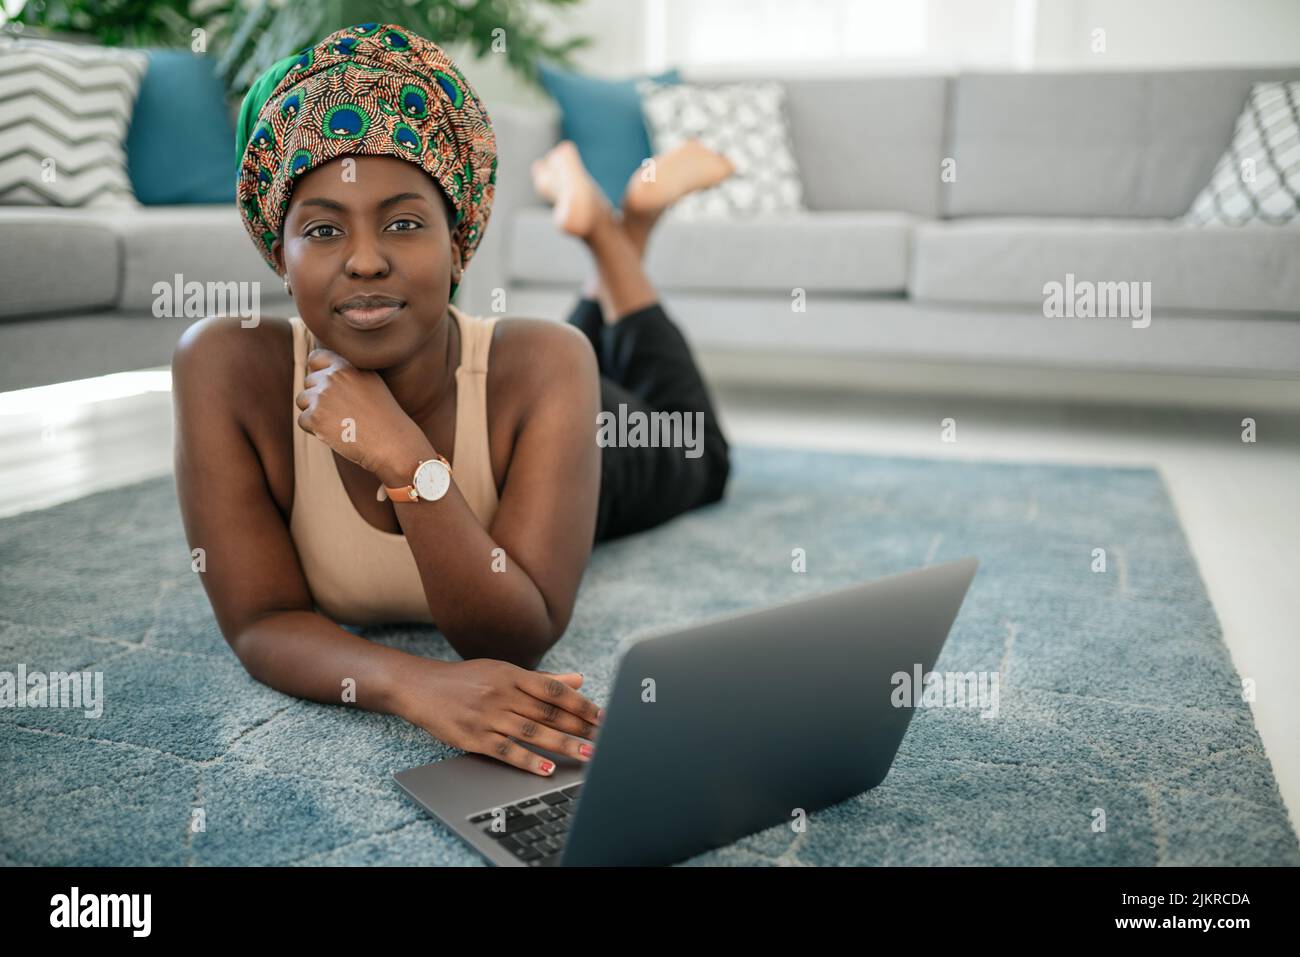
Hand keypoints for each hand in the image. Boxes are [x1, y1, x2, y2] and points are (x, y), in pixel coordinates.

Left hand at [295, 347, 430, 482]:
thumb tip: (322, 372)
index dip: (318, 372)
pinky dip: (315, 430)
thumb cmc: (384, 417)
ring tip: (339, 422)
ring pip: (302, 401)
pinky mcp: (315, 417)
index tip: (328, 387)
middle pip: (308, 382)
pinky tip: (336, 432)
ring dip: (315, 412)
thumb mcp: (371, 383)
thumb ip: (349, 374)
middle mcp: (332, 378)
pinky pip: (303, 421)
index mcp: (346, 367)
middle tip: (342, 412)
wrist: (391, 443)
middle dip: (319, 397)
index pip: (316, 358)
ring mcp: (322, 397)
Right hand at [398, 658, 602, 775]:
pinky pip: (506, 750)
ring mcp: (488, 716)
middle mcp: (502, 694)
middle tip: (605, 739)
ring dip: (563, 745)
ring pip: (533, 732)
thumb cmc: (466, 679)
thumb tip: (578, 680)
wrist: (421, 687)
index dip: (582, 704)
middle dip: (580, 727)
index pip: (555, 690)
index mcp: (512, 675)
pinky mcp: (473, 738)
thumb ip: (541, 680)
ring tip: (587, 755)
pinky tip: (547, 768)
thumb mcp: (502, 671)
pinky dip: (528, 760)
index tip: (603, 716)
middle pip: (549, 713)